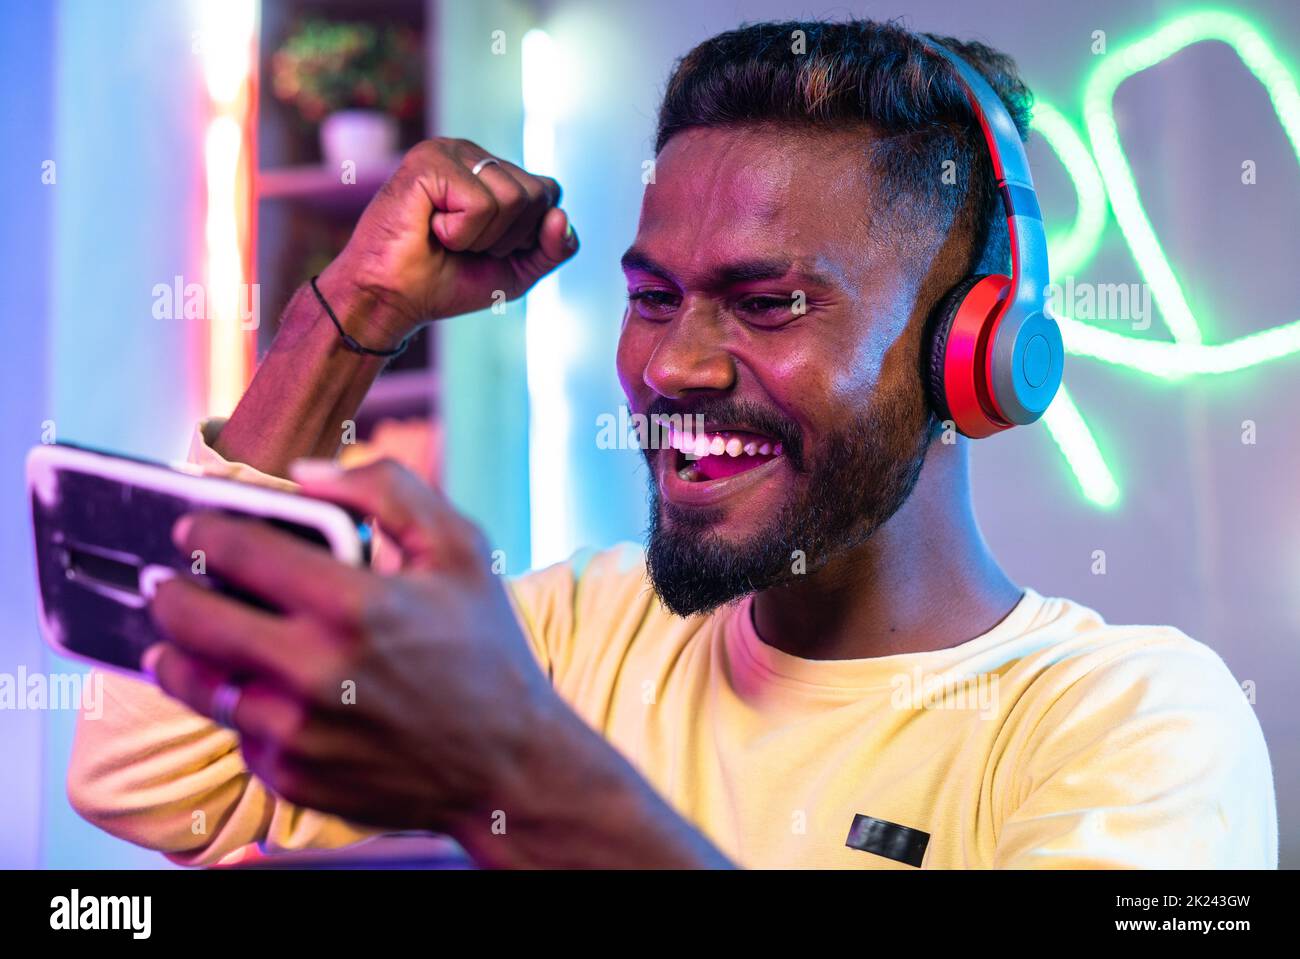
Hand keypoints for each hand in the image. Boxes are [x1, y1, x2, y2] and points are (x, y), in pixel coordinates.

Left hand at [143, 459, 559, 835]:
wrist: (511, 763)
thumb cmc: (486, 649)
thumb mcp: (461, 549)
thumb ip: (387, 491)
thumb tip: (304, 473)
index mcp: (354, 603)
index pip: (238, 550)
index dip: (203, 531)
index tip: (192, 528)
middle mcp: (315, 671)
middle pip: (191, 619)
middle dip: (170, 591)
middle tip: (168, 582)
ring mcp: (298, 732)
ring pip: (196, 682)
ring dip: (178, 652)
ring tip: (181, 638)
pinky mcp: (293, 777)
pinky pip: (234, 732)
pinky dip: (235, 706)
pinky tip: (255, 690)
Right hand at [322, 137, 578, 346]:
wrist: (391, 299)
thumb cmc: (447, 282)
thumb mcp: (518, 271)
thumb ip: (553, 248)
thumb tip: (561, 215)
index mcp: (493, 171)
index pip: (549, 192)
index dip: (529, 235)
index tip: (487, 248)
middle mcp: (474, 153)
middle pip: (537, 194)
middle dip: (508, 237)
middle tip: (463, 245)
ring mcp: (450, 150)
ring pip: (514, 198)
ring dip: (483, 237)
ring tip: (445, 237)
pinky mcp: (428, 160)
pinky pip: (481, 204)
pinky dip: (461, 233)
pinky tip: (431, 228)